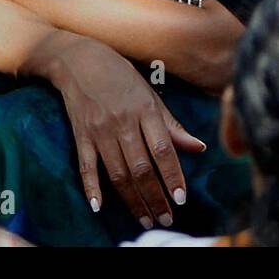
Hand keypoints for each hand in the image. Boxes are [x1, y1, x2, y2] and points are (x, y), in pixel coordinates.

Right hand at [49, 37, 206, 229]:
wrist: (79, 58)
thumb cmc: (120, 75)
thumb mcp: (150, 94)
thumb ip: (172, 125)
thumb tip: (199, 148)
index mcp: (145, 110)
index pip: (163, 150)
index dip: (173, 176)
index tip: (181, 200)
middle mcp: (123, 122)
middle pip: (141, 168)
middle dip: (155, 197)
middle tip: (165, 219)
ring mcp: (99, 130)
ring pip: (118, 173)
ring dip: (132, 200)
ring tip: (144, 219)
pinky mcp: (80, 134)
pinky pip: (86, 166)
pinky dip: (91, 188)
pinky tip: (99, 208)